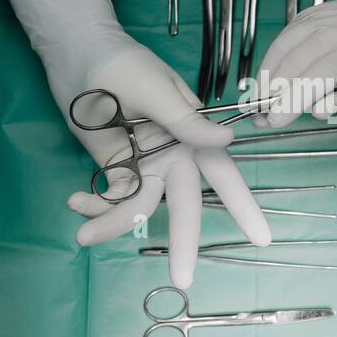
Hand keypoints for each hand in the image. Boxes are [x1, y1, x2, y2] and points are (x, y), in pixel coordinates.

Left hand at [64, 42, 269, 284]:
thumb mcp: (158, 90)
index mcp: (192, 136)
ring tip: (84, 235)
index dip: (243, 204)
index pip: (223, 174)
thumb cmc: (125, 66)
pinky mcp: (114, 170)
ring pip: (138, 208)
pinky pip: (110, 200)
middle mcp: (172, 158)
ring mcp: (142, 167)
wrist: (78, 57)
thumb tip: (229, 140)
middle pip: (183, 206)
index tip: (262, 237)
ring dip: (112, 223)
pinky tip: (75, 200)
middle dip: (183, 243)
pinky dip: (93, 205)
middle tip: (184, 280)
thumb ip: (188, 121)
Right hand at [253, 0, 336, 127]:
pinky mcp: (315, 11)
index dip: (295, 98)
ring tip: (259, 100)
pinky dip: (274, 57)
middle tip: (263, 117)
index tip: (277, 120)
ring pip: (287, 44)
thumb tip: (319, 111)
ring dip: (268, 74)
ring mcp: (327, 14)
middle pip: (299, 60)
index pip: (323, 74)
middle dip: (276, 92)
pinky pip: (287, 34)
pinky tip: (269, 76)